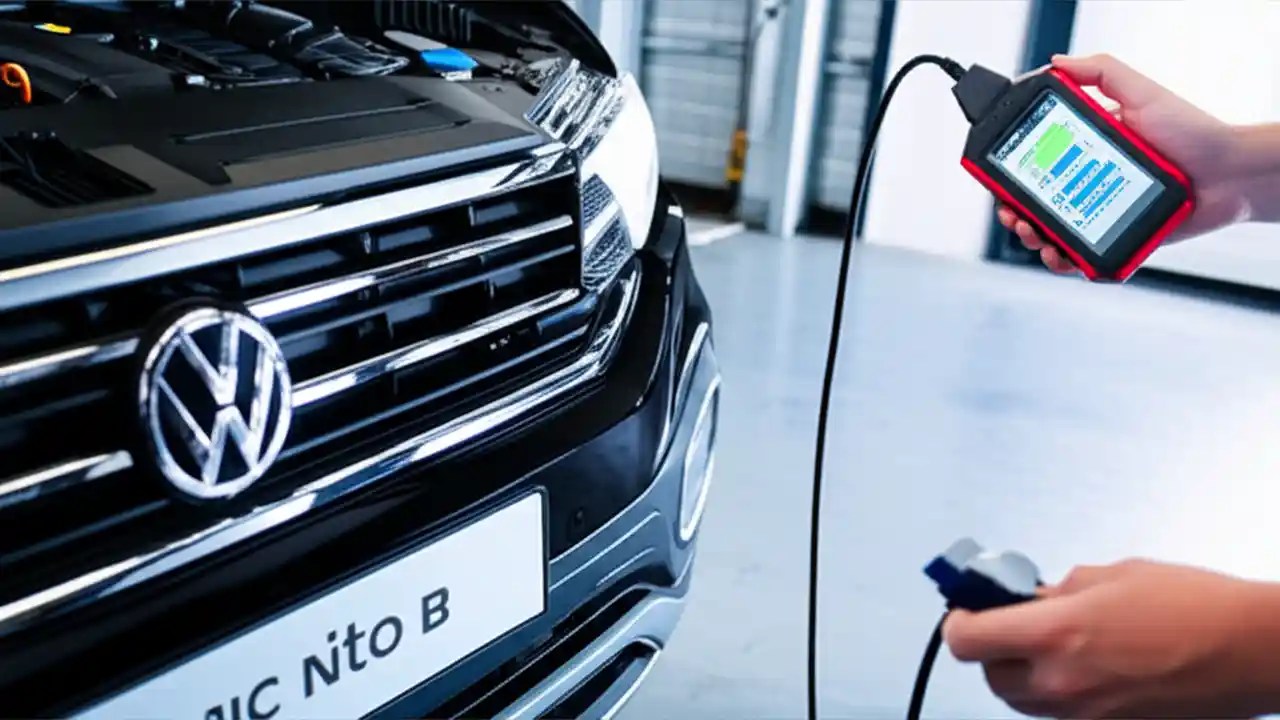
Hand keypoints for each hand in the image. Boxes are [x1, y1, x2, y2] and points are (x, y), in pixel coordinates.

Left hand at [943, 559, 1279, 718]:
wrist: (1253, 650)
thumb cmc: (1192, 604)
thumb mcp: (1111, 576)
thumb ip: (1058, 590)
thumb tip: (1030, 597)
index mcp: (1055, 634)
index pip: (965, 640)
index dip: (959, 621)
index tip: (967, 607)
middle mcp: (1062, 682)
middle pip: (989, 675)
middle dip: (991, 647)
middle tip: (1011, 622)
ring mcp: (1086, 715)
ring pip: (1021, 701)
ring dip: (1020, 673)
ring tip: (1051, 644)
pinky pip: (1059, 716)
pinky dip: (1057, 693)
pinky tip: (1085, 666)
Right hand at [1002, 53, 1247, 274]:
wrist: (1231, 174)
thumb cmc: (1193, 133)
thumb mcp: (1142, 93)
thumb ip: (1100, 73)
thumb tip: (1056, 63)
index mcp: (1086, 149)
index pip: (1036, 162)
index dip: (1011, 173)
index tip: (1001, 179)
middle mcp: (1089, 181)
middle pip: (1035, 202)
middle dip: (1014, 211)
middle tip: (1015, 213)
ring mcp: (1101, 211)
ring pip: (1052, 232)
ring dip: (1033, 238)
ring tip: (1037, 235)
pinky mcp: (1116, 237)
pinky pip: (1082, 255)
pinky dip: (1064, 260)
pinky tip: (1060, 254)